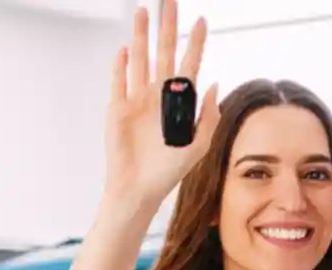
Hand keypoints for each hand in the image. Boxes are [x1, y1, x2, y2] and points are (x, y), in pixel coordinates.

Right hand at [104, 0, 219, 208]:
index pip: (189, 64)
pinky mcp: (118, 108)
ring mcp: (137, 99)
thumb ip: (208, 116)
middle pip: (163, 52)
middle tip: (169, 1)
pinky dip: (120, 66)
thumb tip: (213, 84)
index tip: (202, 21)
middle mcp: (158, 95)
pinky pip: (119, 81)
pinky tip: (124, 50)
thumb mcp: (199, 145)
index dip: (196, 42)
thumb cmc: (168, 171)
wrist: (140, 188)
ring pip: (140, 60)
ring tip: (143, 12)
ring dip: (142, 36)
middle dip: (167, 27)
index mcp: (180, 102)